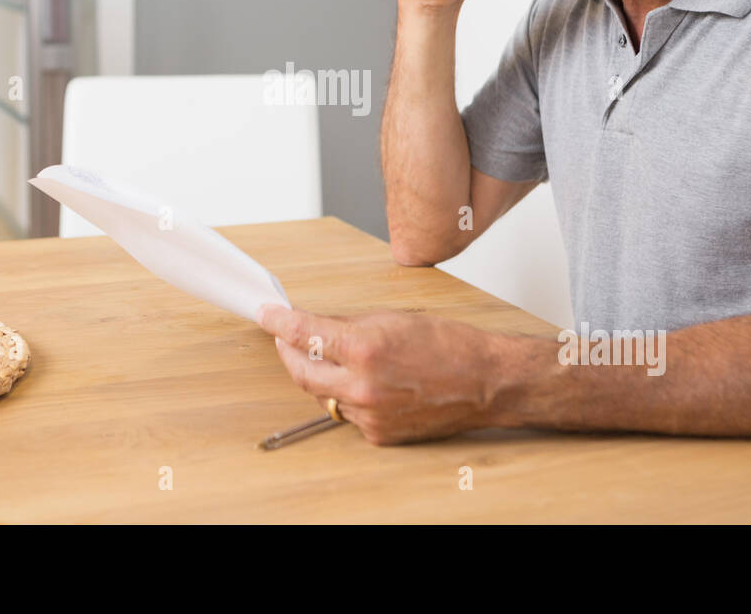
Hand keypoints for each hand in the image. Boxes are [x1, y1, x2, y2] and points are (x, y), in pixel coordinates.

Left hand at [256, 304, 505, 444]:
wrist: (484, 382)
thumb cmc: (448, 345)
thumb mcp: (392, 319)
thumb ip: (347, 325)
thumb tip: (315, 326)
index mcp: (364, 349)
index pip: (304, 334)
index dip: (279, 323)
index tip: (267, 315)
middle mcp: (362, 387)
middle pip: (301, 372)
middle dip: (288, 352)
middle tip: (284, 338)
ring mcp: (369, 415)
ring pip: (324, 395)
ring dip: (323, 375)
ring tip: (340, 358)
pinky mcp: (378, 435)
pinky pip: (348, 413)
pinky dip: (349, 396)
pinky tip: (369, 383)